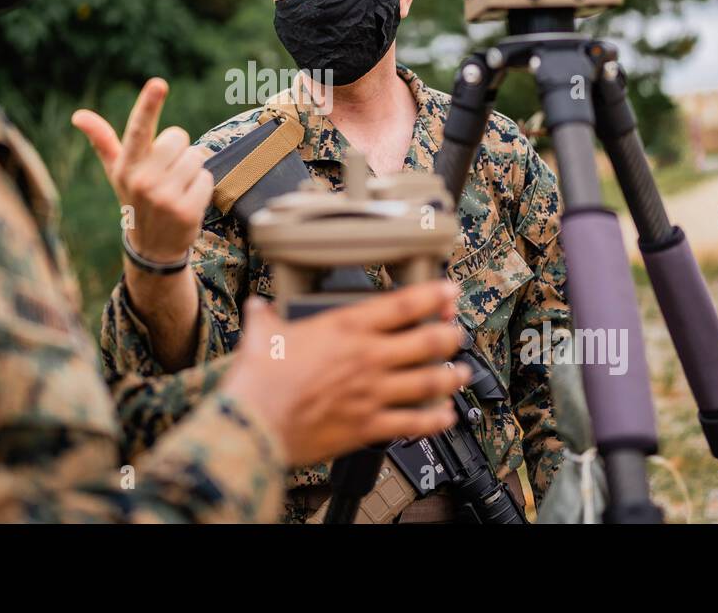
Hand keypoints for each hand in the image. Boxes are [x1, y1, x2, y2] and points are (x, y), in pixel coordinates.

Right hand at [72, 78, 212, 264]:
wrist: (151, 248)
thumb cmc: (135, 198)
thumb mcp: (117, 171)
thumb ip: (102, 140)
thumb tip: (78, 115)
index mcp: (126, 166)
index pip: (138, 129)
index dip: (149, 105)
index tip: (158, 83)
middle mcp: (142, 181)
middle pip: (178, 137)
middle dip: (178, 150)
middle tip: (167, 171)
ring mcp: (165, 198)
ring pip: (196, 157)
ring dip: (191, 169)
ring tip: (177, 187)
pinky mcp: (187, 211)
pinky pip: (207, 178)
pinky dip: (202, 187)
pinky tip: (187, 201)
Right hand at [221, 280, 468, 465]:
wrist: (256, 422)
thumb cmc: (259, 379)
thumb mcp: (260, 335)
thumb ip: (264, 318)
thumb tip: (256, 308)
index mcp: (346, 328)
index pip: (402, 304)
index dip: (432, 294)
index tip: (448, 291)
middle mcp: (368, 357)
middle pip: (427, 341)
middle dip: (449, 335)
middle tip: (455, 333)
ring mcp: (373, 393)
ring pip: (429, 382)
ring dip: (450, 376)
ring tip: (461, 373)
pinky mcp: (369, 426)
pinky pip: (414, 424)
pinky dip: (434, 420)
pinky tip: (445, 417)